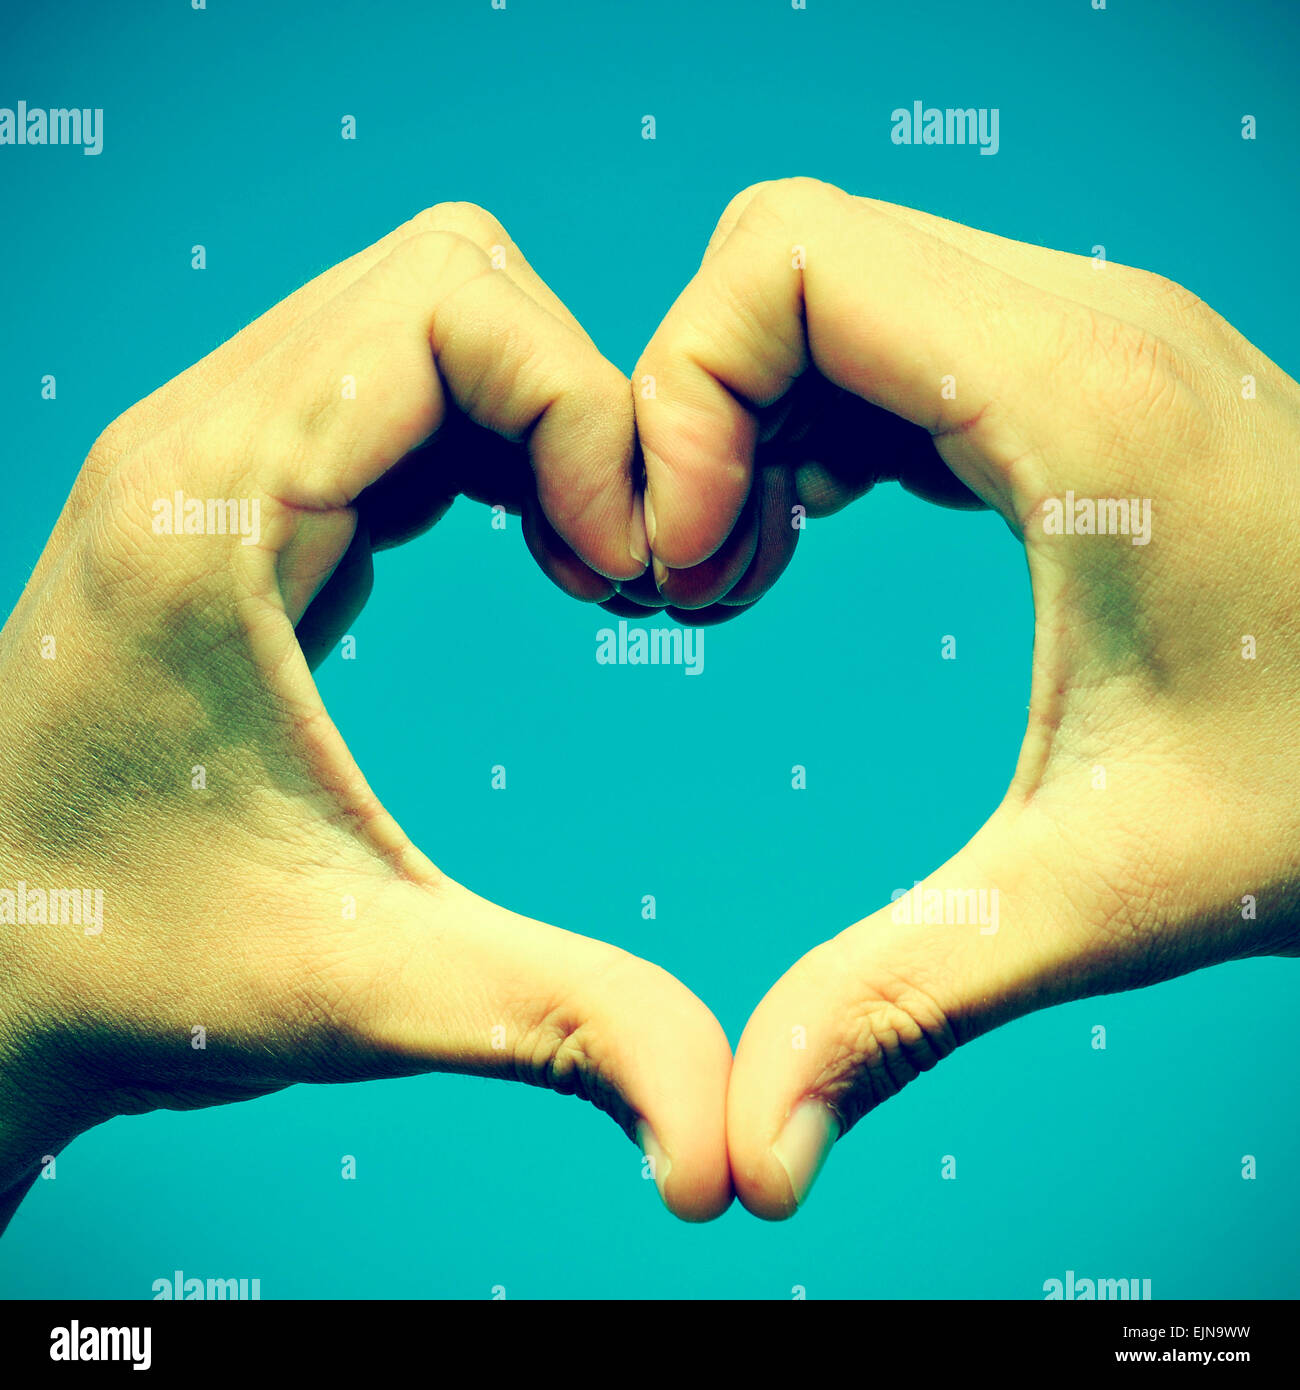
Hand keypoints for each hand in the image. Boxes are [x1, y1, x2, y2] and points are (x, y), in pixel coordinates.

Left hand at [0, 204, 732, 1229]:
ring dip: (543, 413)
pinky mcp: (245, 486)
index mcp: (213, 505)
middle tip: (621, 565)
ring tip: (586, 563)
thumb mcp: (357, 993)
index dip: (590, 415)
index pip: (449, 310)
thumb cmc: (131, 968)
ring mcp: (218, 448)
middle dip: (581, 399)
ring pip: (427, 310)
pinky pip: (401, 383)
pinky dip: (499, 439)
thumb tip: (727, 1141)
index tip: (631, 576)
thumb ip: (557, 1027)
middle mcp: (204, 435)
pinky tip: (530, 557)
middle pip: (449, 275)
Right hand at [633, 178, 1299, 1216]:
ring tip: (745, 569)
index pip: (781, 266)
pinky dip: (810, 412)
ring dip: (746, 409)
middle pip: (783, 251)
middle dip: (687, 405)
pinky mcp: (1082, 370)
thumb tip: (748, 1163)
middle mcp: (1081, 321)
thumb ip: (897, 1002)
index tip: (687, 574)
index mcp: (1071, 400)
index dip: (677, 403)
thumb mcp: (1098, 894)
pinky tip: (816, 532)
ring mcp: (1088, 332)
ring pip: (832, 278)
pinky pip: (892, 328)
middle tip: (698, 579)